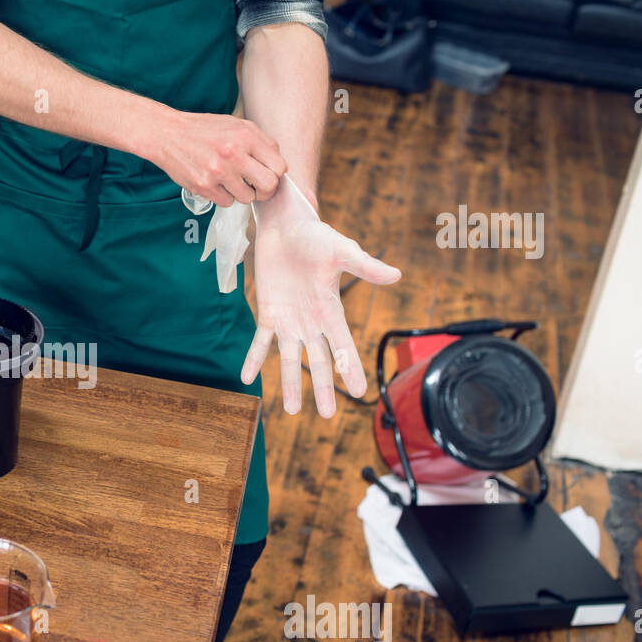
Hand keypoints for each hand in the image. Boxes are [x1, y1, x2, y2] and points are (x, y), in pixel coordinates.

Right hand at [146, 111, 285, 206]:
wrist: (168, 134)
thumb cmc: (204, 130)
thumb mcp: (236, 124)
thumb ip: (259, 141)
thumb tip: (277, 164)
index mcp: (246, 136)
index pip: (279, 166)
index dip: (275, 173)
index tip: (267, 174)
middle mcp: (234, 154)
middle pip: (268, 186)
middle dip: (265, 190)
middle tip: (256, 187)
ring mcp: (218, 172)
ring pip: (247, 198)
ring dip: (241, 193)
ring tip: (230, 181)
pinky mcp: (204, 186)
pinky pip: (227, 202)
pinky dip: (223, 196)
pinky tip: (215, 183)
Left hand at [240, 183, 401, 417]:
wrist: (285, 225)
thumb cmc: (316, 236)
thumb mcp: (342, 251)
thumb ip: (365, 266)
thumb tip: (396, 276)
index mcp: (332, 310)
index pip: (344, 346)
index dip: (351, 369)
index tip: (360, 393)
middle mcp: (312, 321)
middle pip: (319, 361)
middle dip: (323, 388)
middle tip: (326, 416)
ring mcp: (289, 320)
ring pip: (291, 359)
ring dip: (290, 383)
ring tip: (290, 410)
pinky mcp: (268, 312)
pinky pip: (260, 341)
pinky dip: (254, 358)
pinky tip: (246, 378)